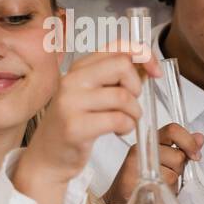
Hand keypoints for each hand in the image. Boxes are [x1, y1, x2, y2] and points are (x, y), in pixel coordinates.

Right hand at [13, 49, 161, 203]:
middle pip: (122, 66)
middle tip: (131, 103)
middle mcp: (72, 80)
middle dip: (137, 86)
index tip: (155, 71)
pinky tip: (119, 130)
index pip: (117, 46)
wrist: (48, 157)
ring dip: (134, 112)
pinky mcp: (75, 126)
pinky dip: (127, 126)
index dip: (143, 55)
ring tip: (126, 121)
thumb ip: (115, 78)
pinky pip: (118, 119)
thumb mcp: (93, 94)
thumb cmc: (76, 124)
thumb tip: (148, 65)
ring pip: (123, 96)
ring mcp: (70, 103)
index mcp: (79, 69)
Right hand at [103, 123, 203, 203]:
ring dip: (172, 185)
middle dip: (179, 170)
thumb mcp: (166, 160)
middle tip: (166, 175)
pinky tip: (155, 194)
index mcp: (151, 140)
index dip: (189, 141)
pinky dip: (165, 195)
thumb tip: (200, 137)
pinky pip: (163, 190)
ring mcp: (137, 166)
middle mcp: (142, 149)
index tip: (195, 155)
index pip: (173, 130)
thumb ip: (183, 148)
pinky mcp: (136, 183)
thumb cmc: (144, 179)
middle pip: (178, 156)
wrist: (120, 200)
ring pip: (173, 175)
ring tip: (158, 186)